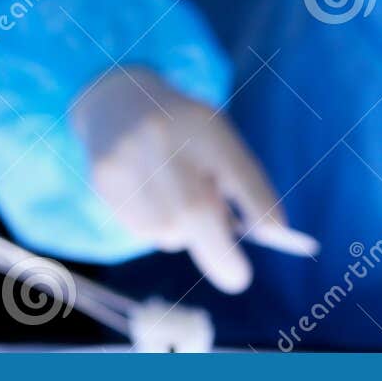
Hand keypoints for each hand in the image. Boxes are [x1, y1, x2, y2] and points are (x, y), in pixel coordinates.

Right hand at [72, 68, 314, 293]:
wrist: (119, 103)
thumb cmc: (185, 132)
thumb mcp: (218, 141)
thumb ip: (242, 182)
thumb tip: (265, 234)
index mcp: (206, 125)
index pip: (239, 168)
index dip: (259, 202)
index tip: (276, 234)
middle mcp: (165, 138)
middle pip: (195, 210)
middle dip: (221, 253)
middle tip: (239, 278)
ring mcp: (130, 159)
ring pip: (168, 230)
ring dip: (184, 234)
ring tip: (179, 202)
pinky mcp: (105, 180)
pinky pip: (141, 229)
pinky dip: (157, 228)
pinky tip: (152, 198)